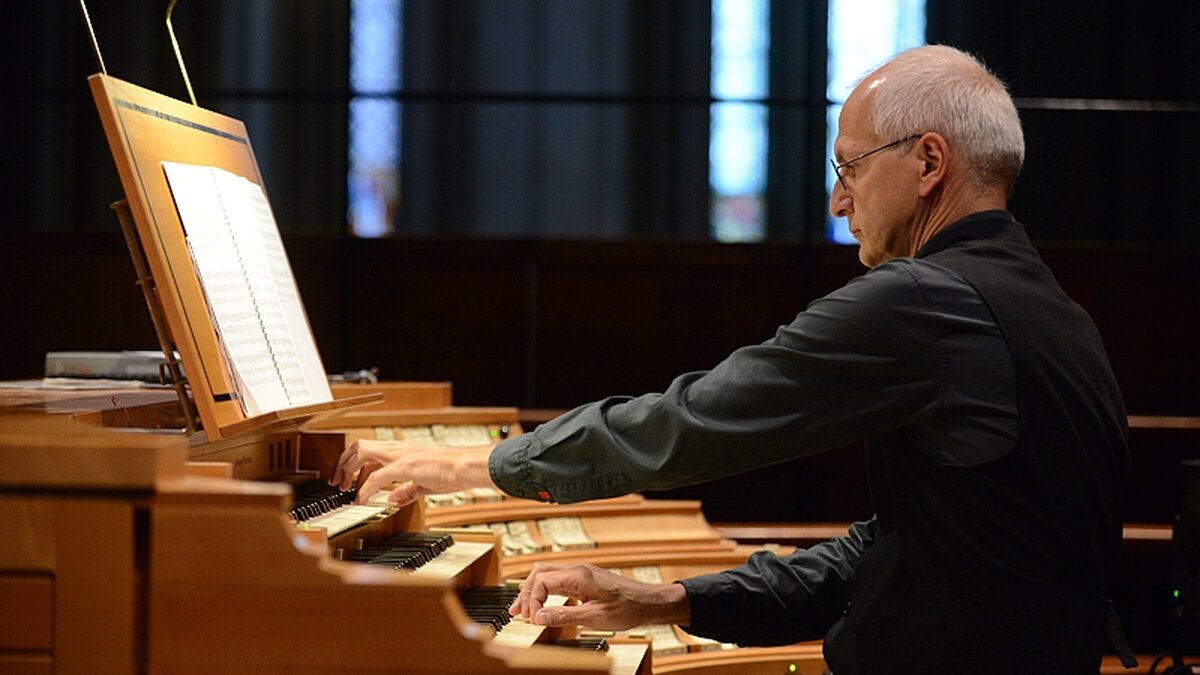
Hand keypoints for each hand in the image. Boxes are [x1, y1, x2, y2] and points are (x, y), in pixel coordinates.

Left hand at [327, 439, 494, 505]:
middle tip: (337, 483)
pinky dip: (365, 489)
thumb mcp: (424, 484)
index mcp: (401, 450)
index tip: (345, 479)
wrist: (466, 467)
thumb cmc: (451, 472)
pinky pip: (376, 477)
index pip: (367, 450)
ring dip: (349, 471)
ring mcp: (401, 455)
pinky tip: (362, 500)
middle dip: (343, 464)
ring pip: (362, 453)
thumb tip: (393, 499)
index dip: (351, 464)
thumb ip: (407, 491)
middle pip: (358, 446)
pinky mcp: (406, 466)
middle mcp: (398, 448)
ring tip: (346, 490)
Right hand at [509, 562, 690, 629]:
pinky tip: (541, 601)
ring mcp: (581, 572)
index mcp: (578, 575)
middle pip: (539, 573)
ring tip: (522, 608)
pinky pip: (557, 578)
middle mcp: (577, 569)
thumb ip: (565, 615)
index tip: (532, 619)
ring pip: (546, 573)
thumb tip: (538, 617)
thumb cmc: (628, 608)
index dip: (531, 600)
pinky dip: (544, 589)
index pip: (541, 581)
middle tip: (516, 613)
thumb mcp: (595, 617)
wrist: (649, 602)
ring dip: (533, 590)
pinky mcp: (585, 578)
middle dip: (525, 593)